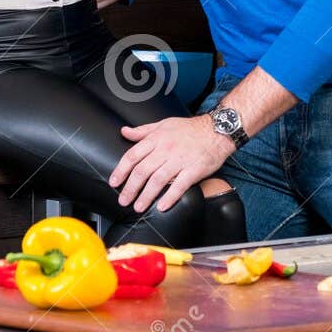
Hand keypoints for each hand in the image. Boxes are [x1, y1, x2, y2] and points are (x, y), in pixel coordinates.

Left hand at [110, 114, 234, 212]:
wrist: (217, 130)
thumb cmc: (190, 129)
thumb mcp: (164, 124)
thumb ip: (143, 131)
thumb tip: (124, 132)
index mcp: (156, 139)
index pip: (133, 156)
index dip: (121, 170)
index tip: (114, 182)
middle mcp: (166, 150)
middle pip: (142, 171)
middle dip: (130, 188)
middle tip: (123, 200)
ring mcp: (180, 160)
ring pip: (158, 180)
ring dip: (146, 196)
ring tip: (138, 207)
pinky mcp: (194, 170)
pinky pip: (179, 185)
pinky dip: (170, 197)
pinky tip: (162, 207)